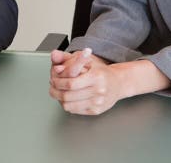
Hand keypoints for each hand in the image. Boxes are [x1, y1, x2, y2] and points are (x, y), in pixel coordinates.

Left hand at [49, 53, 170, 115]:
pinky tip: (67, 98)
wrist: (118, 83)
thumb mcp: (87, 60)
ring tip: (57, 92)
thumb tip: (56, 64)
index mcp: (96, 77)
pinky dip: (68, 105)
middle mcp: (98, 91)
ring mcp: (98, 103)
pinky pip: (76, 110)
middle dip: (56, 91)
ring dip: (59, 99)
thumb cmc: (102, 71)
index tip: (52, 79)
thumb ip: (70, 60)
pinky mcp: (96, 110)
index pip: (71, 84)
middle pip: (68, 96)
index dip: (58, 82)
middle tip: (52, 87)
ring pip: (70, 105)